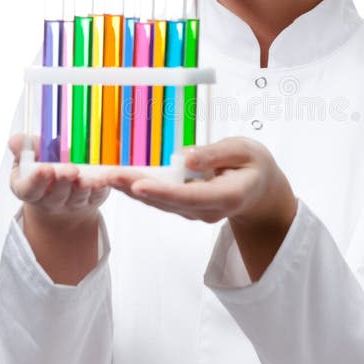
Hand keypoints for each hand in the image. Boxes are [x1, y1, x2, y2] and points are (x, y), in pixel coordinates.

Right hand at [8, 134, 111, 284]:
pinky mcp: (92, 199)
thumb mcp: (30, 155)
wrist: (61, 188)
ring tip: (89, 177)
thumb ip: (25, 147)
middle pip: (56, 194)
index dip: (37, 180)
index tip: (45, 169)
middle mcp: (50, 200)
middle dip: (64, 181)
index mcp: (29, 189)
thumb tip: (15, 140)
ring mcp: (72, 202)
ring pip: (78, 196)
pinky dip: (101, 187)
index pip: (30, 189)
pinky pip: (98, 195)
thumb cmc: (43, 166)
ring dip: (85, 186)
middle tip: (71, 170)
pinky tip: (104, 178)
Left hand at [106, 137, 297, 280]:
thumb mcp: (244, 151)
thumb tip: (187, 157)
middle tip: (107, 175)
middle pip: (166, 201)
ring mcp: (193, 212)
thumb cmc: (254, 166)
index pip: (190, 196)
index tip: (139, 184)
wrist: (260, 192)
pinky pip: (158, 198)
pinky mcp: (183, 207)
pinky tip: (117, 178)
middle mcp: (205, 210)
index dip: (162, 191)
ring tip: (103, 175)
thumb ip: (216, 155)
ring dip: (130, 189)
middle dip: (135, 188)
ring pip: (157, 202)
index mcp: (225, 196)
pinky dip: (137, 188)